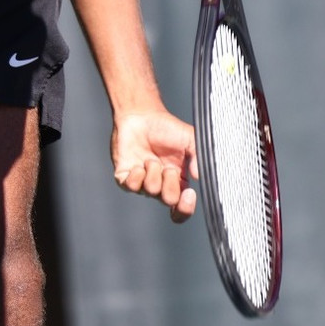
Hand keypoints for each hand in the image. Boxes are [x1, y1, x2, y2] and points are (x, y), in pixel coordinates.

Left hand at [111, 107, 198, 222]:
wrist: (142, 116)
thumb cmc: (167, 128)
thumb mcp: (190, 138)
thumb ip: (199, 156)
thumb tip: (199, 176)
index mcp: (178, 181)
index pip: (182, 208)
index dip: (185, 207)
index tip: (189, 193)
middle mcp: (161, 186)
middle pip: (169, 201)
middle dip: (170, 183)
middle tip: (168, 167)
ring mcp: (142, 183)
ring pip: (150, 191)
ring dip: (153, 172)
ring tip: (150, 159)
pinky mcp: (125, 178)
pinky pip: (131, 187)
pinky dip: (136, 175)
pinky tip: (138, 164)